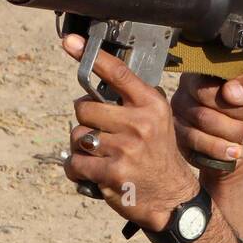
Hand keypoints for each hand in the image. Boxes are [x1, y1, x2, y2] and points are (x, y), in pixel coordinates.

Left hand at [62, 34, 199, 231]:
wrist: (172, 200)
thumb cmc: (158, 157)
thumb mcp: (157, 122)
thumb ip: (132, 102)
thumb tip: (96, 78)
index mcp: (152, 105)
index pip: (117, 73)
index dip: (91, 56)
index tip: (70, 41)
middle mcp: (140, 124)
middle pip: (84, 108)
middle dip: (86, 122)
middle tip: (103, 136)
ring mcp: (126, 149)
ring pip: (77, 136)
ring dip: (82, 149)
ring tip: (102, 158)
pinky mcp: (112, 172)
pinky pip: (75, 163)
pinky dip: (78, 170)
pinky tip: (93, 174)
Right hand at [171, 71, 242, 172]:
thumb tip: (231, 90)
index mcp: (212, 69)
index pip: (214, 77)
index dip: (235, 99)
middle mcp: (189, 86)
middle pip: (204, 98)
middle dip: (233, 118)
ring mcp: (179, 109)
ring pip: (200, 120)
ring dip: (229, 135)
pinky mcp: (177, 132)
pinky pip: (194, 139)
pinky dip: (218, 148)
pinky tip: (232, 151)